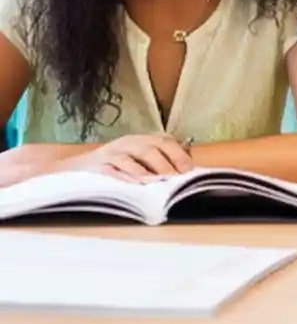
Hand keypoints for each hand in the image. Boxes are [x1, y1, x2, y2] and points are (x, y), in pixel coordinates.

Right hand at [51, 134, 193, 182]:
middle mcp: (129, 143)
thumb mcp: (139, 159)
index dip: (178, 155)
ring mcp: (113, 152)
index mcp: (142, 140)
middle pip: (149, 148)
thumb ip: (160, 162)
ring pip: (131, 157)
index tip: (188, 170)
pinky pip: (112, 168)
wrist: (80, 166)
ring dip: (145, 170)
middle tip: (175, 178)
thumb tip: (185, 172)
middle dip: (164, 163)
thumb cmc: (118, 164)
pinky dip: (124, 175)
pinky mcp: (98, 164)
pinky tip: (134, 183)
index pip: (164, 142)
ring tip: (157, 180)